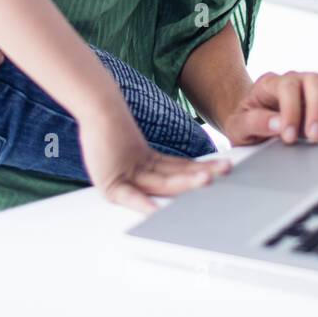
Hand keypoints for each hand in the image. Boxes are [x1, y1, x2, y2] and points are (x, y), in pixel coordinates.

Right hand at [77, 106, 229, 214]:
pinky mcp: (112, 183)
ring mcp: (129, 174)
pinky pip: (130, 196)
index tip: (218, 169)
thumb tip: (162, 165)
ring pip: (162, 181)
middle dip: (200, 173)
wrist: (93, 106)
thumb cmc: (103, 128)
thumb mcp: (125, 150)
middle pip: (176, 173)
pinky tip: (156, 210)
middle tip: (223, 170)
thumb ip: (142, 163)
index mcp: (146, 162)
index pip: (177, 168)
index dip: (197, 169)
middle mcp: (142, 169)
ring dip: (185, 181)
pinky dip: (142, 203)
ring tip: (206, 180)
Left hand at [222, 71, 317, 147]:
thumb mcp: (238, 126)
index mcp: (269, 83)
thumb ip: (253, 123)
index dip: (291, 111)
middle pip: (313, 81)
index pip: (286, 87)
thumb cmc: (246, 122)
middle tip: (314, 137)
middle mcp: (293, 78)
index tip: (289, 136)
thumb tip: (277, 124)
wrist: (253, 119)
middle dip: (317, 110)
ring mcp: (311, 83)